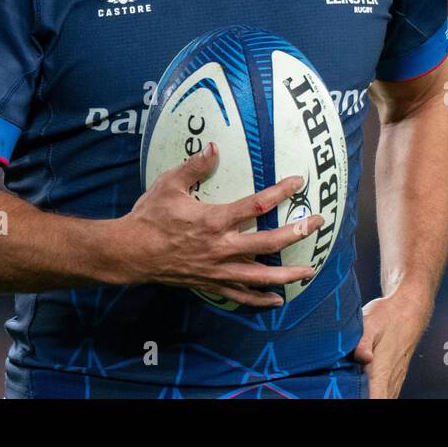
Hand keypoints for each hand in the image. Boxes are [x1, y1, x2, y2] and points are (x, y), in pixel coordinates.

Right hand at [112, 142, 322, 306]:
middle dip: (296, 232)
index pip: (255, 205)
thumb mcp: (169, 184)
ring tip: (309, 270)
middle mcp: (221, 247)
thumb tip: (214, 147)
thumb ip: (194, 166)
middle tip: (318, 223)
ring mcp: (217, 269)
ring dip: (288, 273)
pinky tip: (277, 299)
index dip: (280, 193)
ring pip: (260, 275)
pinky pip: (240, 295)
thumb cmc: (149, 217)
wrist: (130, 253)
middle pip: (269, 243)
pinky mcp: (210, 283)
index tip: (298, 183)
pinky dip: (260, 299)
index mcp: (214, 220)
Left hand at [352, 288, 432, 397]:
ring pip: (383, 398)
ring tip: (351, 391)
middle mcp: (389, 381)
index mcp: (381, 372)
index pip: (376, 399)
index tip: (349, 396)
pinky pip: (386, 394)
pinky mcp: (394, 377)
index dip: (364, 400)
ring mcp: (394, 381)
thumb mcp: (370, 324)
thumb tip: (361, 356)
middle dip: (361, 399)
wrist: (409, 309)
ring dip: (369, 396)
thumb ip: (363, 342)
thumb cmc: (388, 315)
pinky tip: (363, 389)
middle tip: (345, 392)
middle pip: (378, 401)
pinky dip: (374, 393)